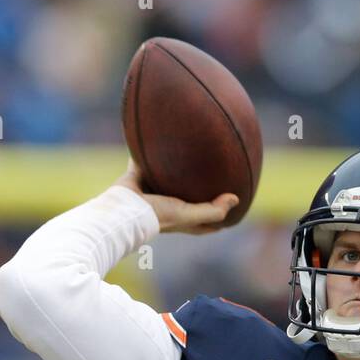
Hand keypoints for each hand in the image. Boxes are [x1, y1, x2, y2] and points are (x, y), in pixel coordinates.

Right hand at [115, 157, 237, 234]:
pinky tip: (153, 137)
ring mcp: (151, 192)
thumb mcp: (189, 215)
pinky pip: (143, 161)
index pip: (205, 222)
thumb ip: (212, 210)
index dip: (219, 217)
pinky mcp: (137, 178)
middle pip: (188, 198)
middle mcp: (167, 205)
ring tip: (185, 152)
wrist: (123, 208)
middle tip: (212, 175)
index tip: (232, 206)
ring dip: (173, 169)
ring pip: (167, 179)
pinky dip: (146, 152)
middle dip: (198, 190)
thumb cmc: (157, 215)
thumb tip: (236, 199)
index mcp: (181, 218)